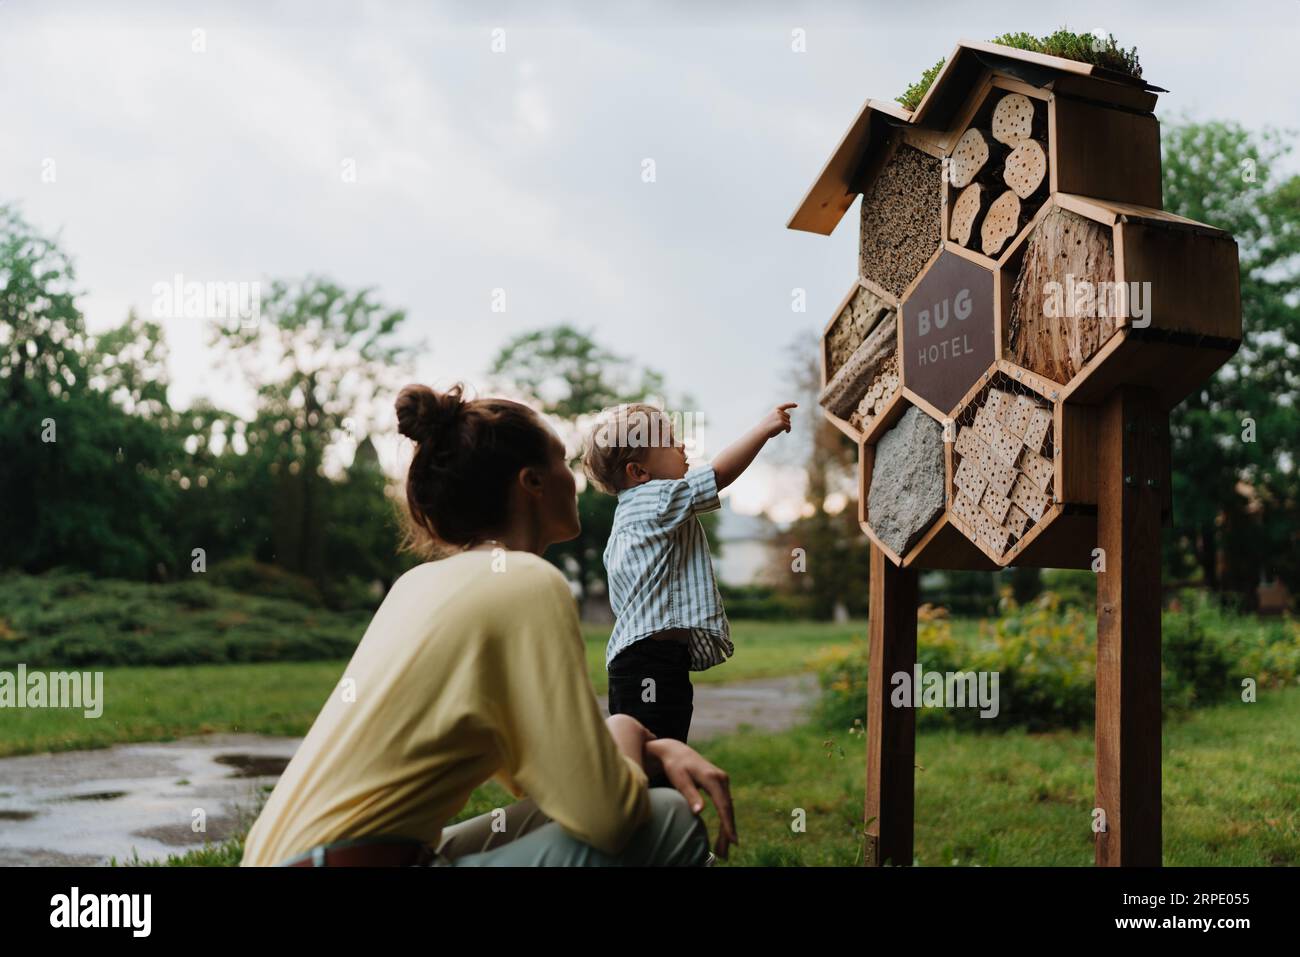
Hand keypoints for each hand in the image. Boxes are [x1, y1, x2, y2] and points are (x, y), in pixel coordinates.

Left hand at [644, 738, 737, 859]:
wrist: (676, 751)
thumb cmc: (675, 766)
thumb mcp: (679, 779)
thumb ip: (690, 794)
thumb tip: (700, 812)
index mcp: (712, 778)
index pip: (723, 805)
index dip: (728, 824)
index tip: (732, 840)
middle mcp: (722, 778)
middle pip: (728, 809)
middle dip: (728, 832)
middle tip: (725, 853)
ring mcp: (723, 781)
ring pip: (728, 809)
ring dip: (727, 829)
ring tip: (723, 849)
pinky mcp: (720, 784)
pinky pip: (725, 805)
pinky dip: (725, 820)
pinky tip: (724, 834)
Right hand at [760, 403, 796, 438]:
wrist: (761, 431)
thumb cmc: (765, 428)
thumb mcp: (771, 420)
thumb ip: (778, 419)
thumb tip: (788, 423)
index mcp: (775, 410)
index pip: (784, 406)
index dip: (791, 405)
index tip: (796, 405)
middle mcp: (779, 412)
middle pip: (788, 416)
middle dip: (786, 421)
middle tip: (781, 427)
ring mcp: (781, 417)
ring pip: (789, 422)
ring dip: (786, 426)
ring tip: (780, 430)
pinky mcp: (782, 422)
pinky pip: (789, 426)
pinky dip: (788, 430)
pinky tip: (786, 432)